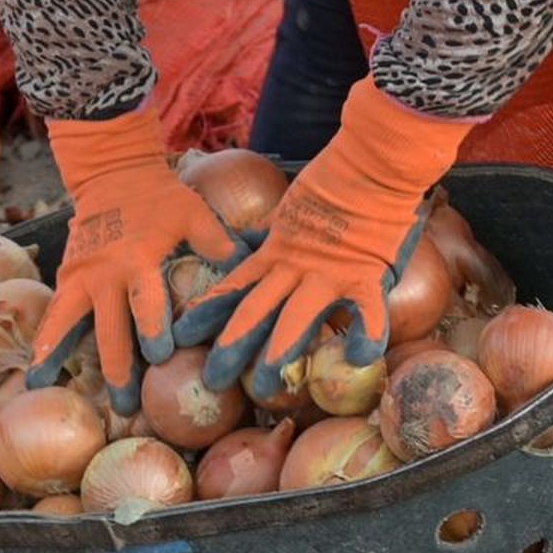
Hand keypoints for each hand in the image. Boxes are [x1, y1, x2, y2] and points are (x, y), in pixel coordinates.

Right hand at [27, 108, 244, 414]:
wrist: (113, 173)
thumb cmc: (160, 198)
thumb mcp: (193, 213)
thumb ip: (218, 242)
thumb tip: (249, 269)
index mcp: (138, 259)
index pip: (146, 301)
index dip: (153, 329)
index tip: (161, 357)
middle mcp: (104, 272)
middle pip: (108, 326)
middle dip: (117, 367)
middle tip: (125, 404)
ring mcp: (80, 276)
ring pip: (67, 322)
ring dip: (60, 356)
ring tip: (46, 387)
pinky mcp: (66, 276)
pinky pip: (54, 313)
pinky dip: (45, 342)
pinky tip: (38, 372)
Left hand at [174, 76, 475, 396]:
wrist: (369, 163)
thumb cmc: (332, 181)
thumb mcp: (288, 209)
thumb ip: (269, 232)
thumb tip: (246, 243)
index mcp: (274, 252)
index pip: (232, 286)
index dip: (206, 312)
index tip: (182, 336)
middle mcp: (293, 268)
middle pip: (253, 312)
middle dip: (230, 348)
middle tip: (211, 381)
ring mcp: (327, 274)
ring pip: (294, 321)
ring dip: (276, 356)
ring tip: (262, 389)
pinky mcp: (363, 276)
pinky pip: (367, 314)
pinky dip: (367, 336)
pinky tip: (359, 360)